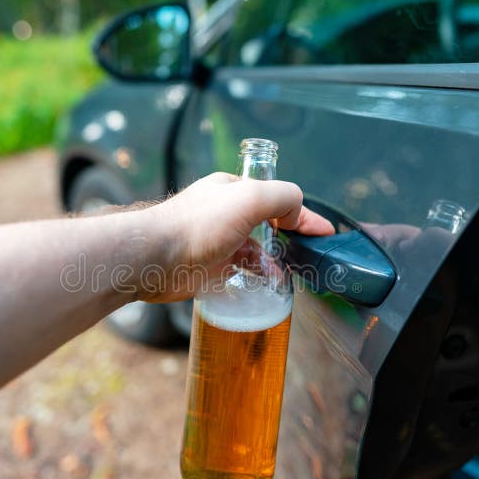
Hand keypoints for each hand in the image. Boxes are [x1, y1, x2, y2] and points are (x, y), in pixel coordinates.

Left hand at [143, 172, 334, 301]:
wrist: (154, 258)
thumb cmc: (198, 224)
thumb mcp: (248, 198)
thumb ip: (281, 197)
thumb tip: (298, 212)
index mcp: (233, 190)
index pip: (277, 198)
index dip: (304, 214)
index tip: (325, 233)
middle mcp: (225, 214)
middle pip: (267, 225)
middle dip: (289, 239)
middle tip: (309, 257)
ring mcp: (217, 242)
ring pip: (256, 251)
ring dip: (275, 262)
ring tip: (290, 277)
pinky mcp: (209, 268)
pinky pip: (241, 272)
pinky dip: (257, 277)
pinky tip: (268, 287)